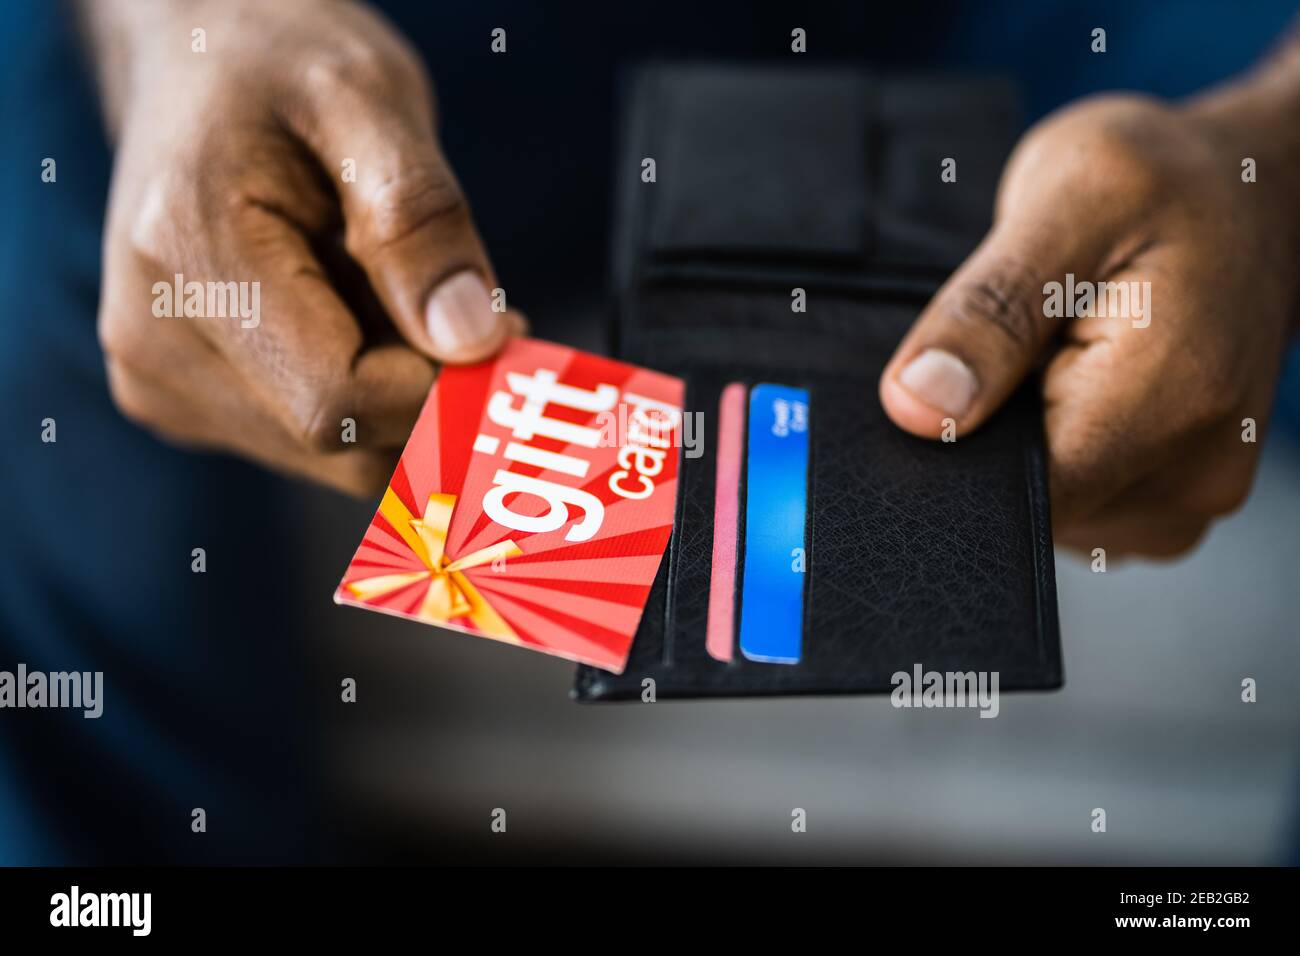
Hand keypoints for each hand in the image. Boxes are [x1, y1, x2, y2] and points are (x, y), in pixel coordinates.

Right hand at [82, 0, 519, 494]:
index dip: (442, 387)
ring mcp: (162, 381)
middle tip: (476, 309)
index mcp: (186, 256)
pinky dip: (370, 397)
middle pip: (341, 442)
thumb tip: (469, 341)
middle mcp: (152, 341)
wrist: (197, 64)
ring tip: (399, 293)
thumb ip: (421, 221)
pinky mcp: (186, 400)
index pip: (339, 400)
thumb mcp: (369, 100)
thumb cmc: (281, 64)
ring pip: (337, 456)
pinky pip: (317, 441)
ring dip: (404, 395)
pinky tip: (360, 315)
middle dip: (434, 393)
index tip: (508, 332)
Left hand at [879, 74, 1299, 557]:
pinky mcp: (1173, 500)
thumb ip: (987, 312)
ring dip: (1023, 440)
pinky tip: (1073, 386)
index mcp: (1171, 398)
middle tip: (1025, 342)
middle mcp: (1193, 473)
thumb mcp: (1064, 202)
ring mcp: (1188, 498)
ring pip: (1050, 508)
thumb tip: (916, 406)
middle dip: (993, 436)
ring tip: (1059, 355)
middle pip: (1030, 506)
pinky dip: (1054, 450)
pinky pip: (1079, 502)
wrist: (1256, 194)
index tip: (961, 382)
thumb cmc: (1166, 182)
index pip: (1021, 495)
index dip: (962, 449)